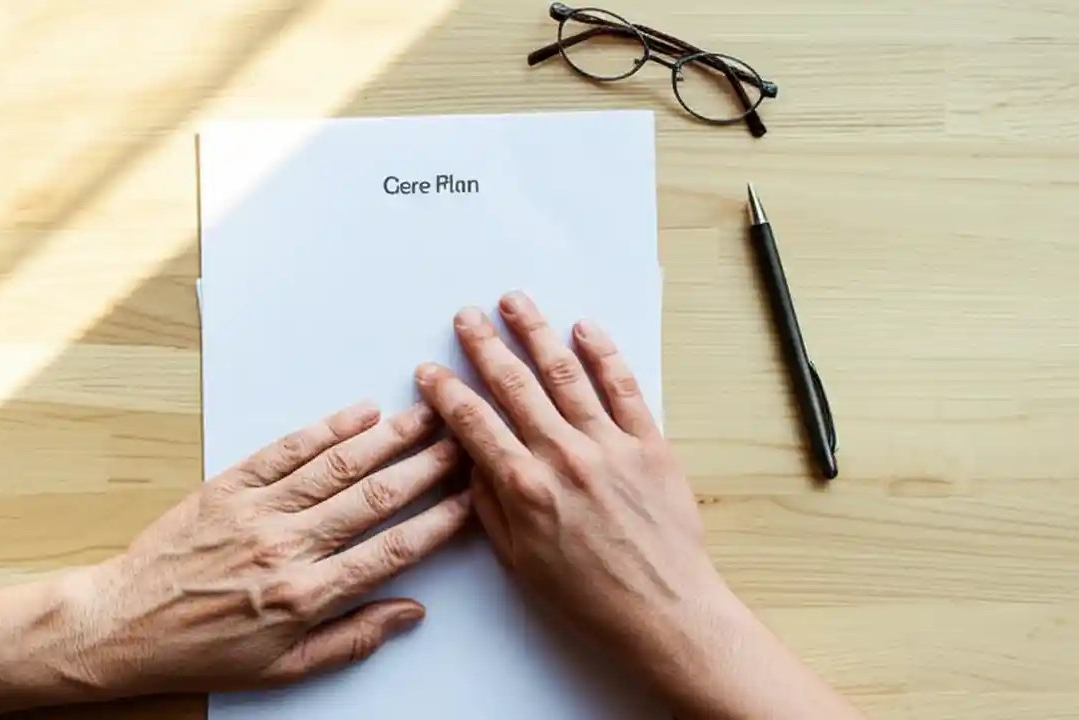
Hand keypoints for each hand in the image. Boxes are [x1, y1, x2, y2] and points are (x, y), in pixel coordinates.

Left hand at [56, 402, 469, 697]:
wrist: (122, 625)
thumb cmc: (202, 652)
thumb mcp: (284, 669)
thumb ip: (352, 639)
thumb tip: (411, 611)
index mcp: (304, 596)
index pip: (391, 551)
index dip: (438, 522)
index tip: (471, 499)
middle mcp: (286, 547)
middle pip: (373, 498)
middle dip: (426, 467)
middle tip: (464, 442)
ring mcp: (256, 511)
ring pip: (337, 466)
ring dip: (388, 437)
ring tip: (427, 416)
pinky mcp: (228, 486)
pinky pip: (286, 450)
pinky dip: (327, 429)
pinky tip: (360, 413)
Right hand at [415, 292, 862, 719]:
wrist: (664, 612)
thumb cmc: (590, 598)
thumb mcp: (520, 562)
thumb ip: (491, 507)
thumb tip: (473, 463)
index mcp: (525, 488)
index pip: (473, 423)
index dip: (446, 392)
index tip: (430, 370)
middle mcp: (564, 456)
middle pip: (513, 385)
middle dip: (485, 345)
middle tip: (467, 315)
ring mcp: (609, 445)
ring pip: (565, 373)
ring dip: (536, 332)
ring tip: (516, 302)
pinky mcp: (649, 444)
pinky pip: (623, 387)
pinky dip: (603, 353)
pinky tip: (585, 327)